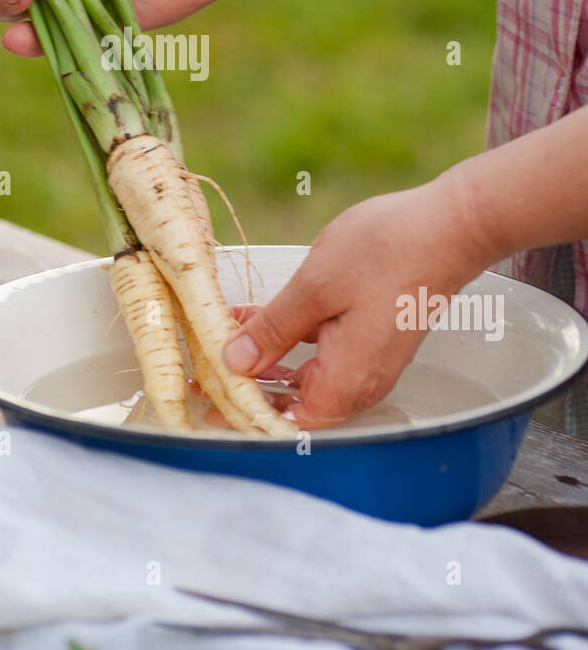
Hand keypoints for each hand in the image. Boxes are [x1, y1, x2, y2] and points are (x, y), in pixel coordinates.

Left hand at [224, 171, 491, 426]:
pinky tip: (255, 316)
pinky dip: (287, 340)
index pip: (285, 423)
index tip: (206, 402)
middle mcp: (360, 383)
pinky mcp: (371, 338)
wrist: (449, 226)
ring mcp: (368, 361)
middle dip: (245, 388)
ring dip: (262, 360)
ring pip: (304, 376)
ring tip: (219, 341)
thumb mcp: (313, 289)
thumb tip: (234, 362)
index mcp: (345, 382)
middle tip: (201, 374)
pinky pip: (321, 352)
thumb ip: (272, 330)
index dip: (242, 416)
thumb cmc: (387, 253)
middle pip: (293, 404)